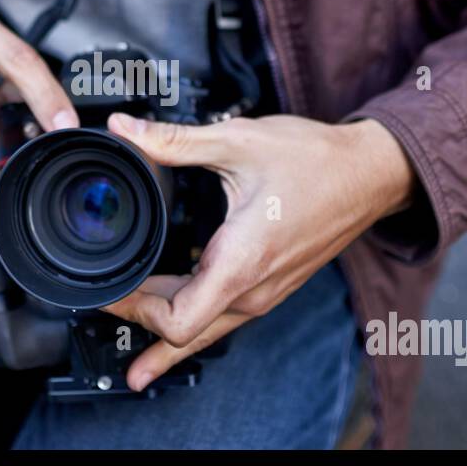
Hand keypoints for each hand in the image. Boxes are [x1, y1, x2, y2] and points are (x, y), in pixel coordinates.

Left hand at [102, 113, 414, 390]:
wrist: (370, 174)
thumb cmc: (316, 161)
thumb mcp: (238, 142)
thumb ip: (173, 140)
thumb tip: (124, 129)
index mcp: (242, 263)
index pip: (178, 323)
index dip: (133, 314)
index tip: (104, 292)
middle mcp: (254, 291)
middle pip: (182, 333)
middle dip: (136, 320)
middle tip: (96, 300)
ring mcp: (265, 294)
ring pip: (203, 329)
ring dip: (160, 328)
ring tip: (126, 335)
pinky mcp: (269, 287)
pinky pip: (221, 315)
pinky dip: (187, 316)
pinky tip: (167, 312)